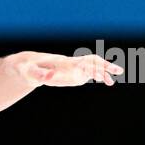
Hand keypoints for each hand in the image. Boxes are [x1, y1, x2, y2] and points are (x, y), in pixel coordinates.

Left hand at [5, 51, 122, 87]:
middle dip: (104, 66)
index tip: (102, 72)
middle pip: (91, 62)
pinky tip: (106, 81)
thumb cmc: (26, 68)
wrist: (26, 66)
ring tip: (112, 82)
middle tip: (118, 71)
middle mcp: (70, 64)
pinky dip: (98, 76)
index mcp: (63, 63)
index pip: (82, 62)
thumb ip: (39, 75)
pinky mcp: (71, 75)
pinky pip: (88, 74)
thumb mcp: (29, 72)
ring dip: (103, 73)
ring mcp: (72, 69)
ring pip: (92, 69)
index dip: (93, 66)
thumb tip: (49, 78)